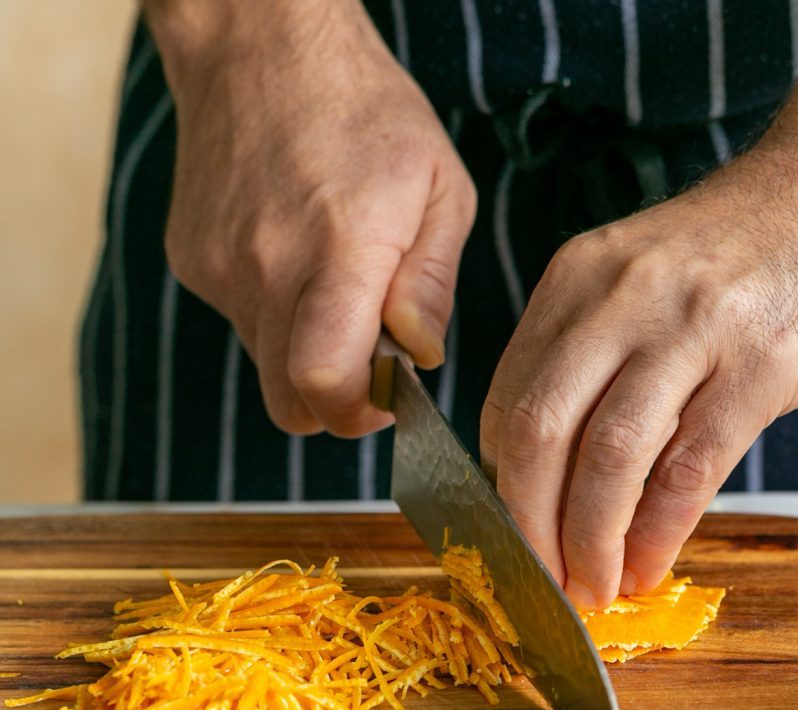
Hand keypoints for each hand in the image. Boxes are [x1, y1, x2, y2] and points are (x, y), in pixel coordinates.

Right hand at [146, 0, 475, 436]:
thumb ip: (432, 284)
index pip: (323, 381)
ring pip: (263, 364)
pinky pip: (238, 320)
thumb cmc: (366, 110)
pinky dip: (271, 311)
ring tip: (329, 285)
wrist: (259, 45)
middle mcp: (268, 267)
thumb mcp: (440, 187)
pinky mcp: (191, 261)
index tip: (384, 398)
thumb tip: (419, 358)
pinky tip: (288, 253)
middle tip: (364, 361)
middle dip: (332, 402)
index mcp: (339, 250)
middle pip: (287, 402)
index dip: (355, 412)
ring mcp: (219, 267)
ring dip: (303, 351)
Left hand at [481, 128, 797, 608]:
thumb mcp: (616, 290)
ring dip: (592, 540)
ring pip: (613, 457)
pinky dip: (659, 532)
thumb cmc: (701, 270)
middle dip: (531, 523)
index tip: (508, 533)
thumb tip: (529, 482)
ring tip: (591, 587)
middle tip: (542, 579)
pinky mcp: (759, 365)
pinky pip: (690, 469)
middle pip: (543, 430)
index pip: (507, 399)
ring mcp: (692, 329)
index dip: (499, 484)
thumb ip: (569, 367)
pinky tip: (646, 566)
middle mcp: (623, 299)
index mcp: (572, 281)